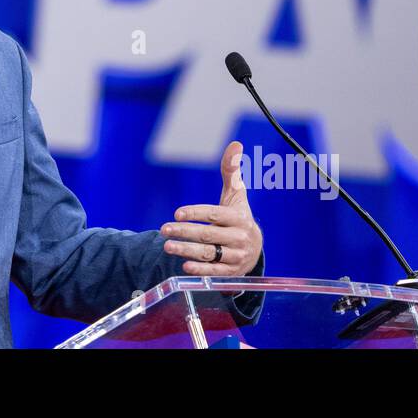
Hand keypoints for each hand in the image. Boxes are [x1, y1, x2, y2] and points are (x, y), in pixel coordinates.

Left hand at [160, 140, 262, 275]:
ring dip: (186, 251)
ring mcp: (236, 256)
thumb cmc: (238, 216)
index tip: (177, 212)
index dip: (196, 213)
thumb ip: (231, 171)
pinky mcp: (231, 273)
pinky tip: (183, 265)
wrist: (254, 248)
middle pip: (208, 235)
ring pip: (209, 254)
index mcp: (240, 218)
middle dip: (184, 232)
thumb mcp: (236, 195)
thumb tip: (235, 144)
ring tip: (167, 246)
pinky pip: (214, 272)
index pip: (215, 214)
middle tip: (164, 229)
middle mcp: (240, 238)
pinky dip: (200, 270)